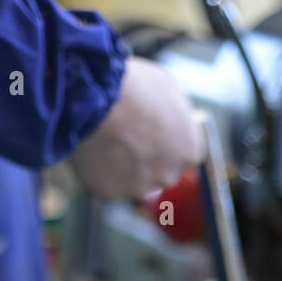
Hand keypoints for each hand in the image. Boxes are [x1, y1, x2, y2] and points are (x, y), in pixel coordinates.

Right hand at [70, 55, 203, 199]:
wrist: (95, 98)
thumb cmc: (134, 87)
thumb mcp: (167, 87)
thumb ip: (176, 111)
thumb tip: (175, 117)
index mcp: (189, 152)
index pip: (185, 154)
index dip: (168, 141)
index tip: (153, 130)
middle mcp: (169, 176)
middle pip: (160, 172)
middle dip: (147, 157)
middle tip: (127, 134)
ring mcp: (139, 188)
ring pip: (132, 181)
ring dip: (122, 166)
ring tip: (106, 138)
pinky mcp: (110, 193)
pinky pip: (106, 183)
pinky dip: (99, 170)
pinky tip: (92, 147)